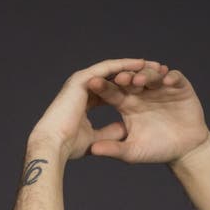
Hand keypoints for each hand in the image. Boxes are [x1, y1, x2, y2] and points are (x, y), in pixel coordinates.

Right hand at [28, 57, 167, 160]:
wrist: (53, 144)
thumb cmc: (69, 146)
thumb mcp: (95, 138)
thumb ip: (109, 132)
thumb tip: (124, 129)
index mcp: (85, 98)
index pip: (112, 89)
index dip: (129, 89)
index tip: (148, 90)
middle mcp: (84, 86)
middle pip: (115, 76)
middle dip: (135, 74)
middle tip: (155, 71)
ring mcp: (82, 80)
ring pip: (114, 68)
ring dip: (133, 66)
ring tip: (153, 64)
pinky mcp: (83, 79)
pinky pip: (109, 68)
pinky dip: (125, 65)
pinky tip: (141, 64)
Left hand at [87, 64, 209, 164]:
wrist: (184, 150)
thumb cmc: (157, 151)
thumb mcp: (133, 152)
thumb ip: (114, 149)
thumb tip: (92, 150)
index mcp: (127, 103)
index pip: (112, 91)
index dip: (104, 86)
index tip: (93, 84)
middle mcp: (142, 92)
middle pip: (131, 78)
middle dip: (125, 77)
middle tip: (120, 78)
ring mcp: (160, 87)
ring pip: (151, 75)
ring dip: (145, 75)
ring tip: (140, 80)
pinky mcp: (179, 86)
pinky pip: (175, 77)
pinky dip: (171, 77)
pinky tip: (166, 80)